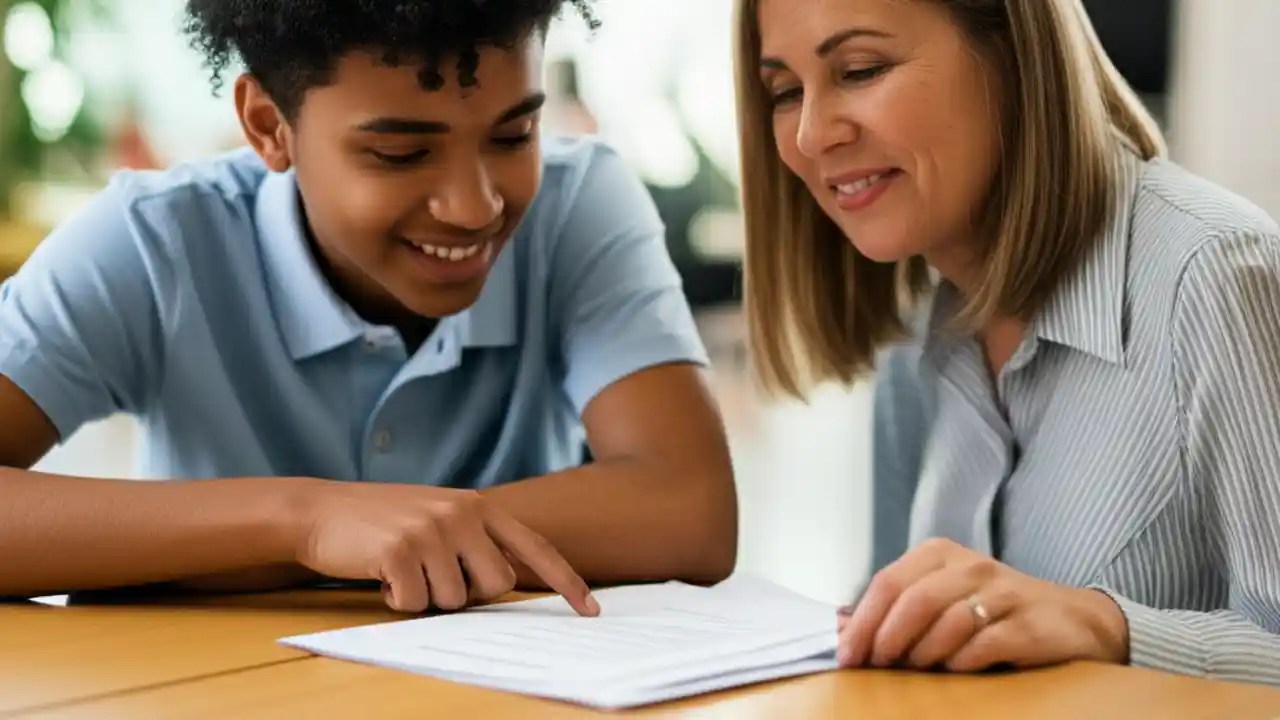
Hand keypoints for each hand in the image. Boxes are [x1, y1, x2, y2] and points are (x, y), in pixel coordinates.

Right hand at [287, 479, 598, 616]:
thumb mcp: (439, 516)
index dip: (565, 582)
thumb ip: (476, 539)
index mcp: (478, 506)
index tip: (590, 610)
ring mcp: (431, 530)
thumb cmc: (383, 522)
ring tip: (401, 568)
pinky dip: (397, 600)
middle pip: (494, 586)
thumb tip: (506, 583)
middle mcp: (461, 513)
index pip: (535, 548)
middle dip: (467, 594)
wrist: (321, 510)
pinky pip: (415, 603)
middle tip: (432, 574)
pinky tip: (382, 574)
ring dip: (426, 596)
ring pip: (453, 601)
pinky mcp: (399, 550)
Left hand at [837, 538, 1127, 671]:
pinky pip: (983, 645)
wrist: (1071, 620)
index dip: (862, 622)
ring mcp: (1003, 592)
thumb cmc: (992, 610)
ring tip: (915, 669)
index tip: (846, 655)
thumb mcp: (940, 597)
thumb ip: (894, 607)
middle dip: (885, 639)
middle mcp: (971, 565)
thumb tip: (838, 624)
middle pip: (913, 601)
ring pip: (946, 622)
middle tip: (874, 667)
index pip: (888, 582)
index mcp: (940, 554)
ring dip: (922, 653)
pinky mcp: (1028, 624)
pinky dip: (960, 662)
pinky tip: (954, 670)